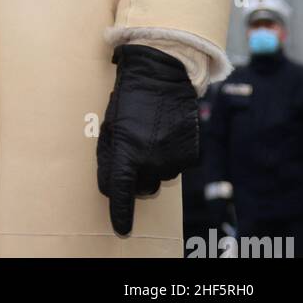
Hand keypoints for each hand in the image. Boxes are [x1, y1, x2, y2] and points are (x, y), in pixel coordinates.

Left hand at [97, 44, 199, 235]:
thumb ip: (110, 156)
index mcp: (128, 152)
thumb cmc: (130, 97)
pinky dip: (170, 156)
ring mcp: (175, 160)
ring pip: (160, 177)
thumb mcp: (111, 124)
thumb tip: (111, 183)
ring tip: (150, 136)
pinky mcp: (192, 156)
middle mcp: (153, 161)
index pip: (122, 194)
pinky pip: (177, 166)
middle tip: (132, 153)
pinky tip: (166, 134)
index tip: (121, 228)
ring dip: (153, 165)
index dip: (121, 214)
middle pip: (140, 188)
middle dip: (134, 178)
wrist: (163, 75)